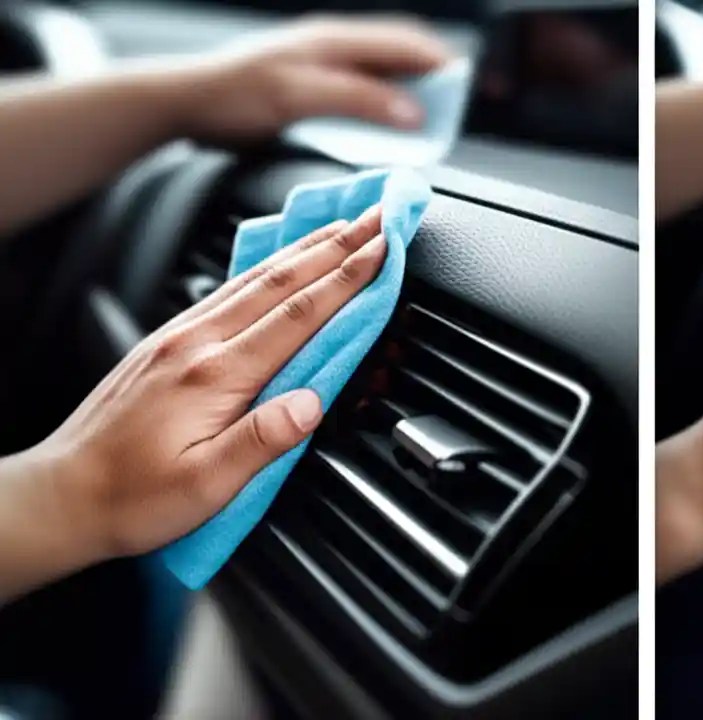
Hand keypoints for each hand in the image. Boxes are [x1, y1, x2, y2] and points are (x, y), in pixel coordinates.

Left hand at [6, 210, 386, 589]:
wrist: (64, 494)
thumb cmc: (133, 498)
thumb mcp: (205, 486)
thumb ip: (262, 440)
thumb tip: (313, 403)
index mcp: (215, 375)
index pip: (298, 314)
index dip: (348, 279)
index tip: (383, 248)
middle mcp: (197, 343)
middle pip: (281, 280)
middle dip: (336, 245)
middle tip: (377, 216)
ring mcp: (179, 337)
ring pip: (254, 277)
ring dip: (306, 248)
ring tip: (343, 227)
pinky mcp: (168, 342)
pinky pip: (229, 289)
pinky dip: (268, 267)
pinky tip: (281, 261)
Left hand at [169, 16, 451, 142]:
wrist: (183, 102)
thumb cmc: (234, 96)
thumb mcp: (300, 98)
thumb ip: (359, 101)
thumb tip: (412, 111)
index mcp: (334, 40)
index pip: (405, 43)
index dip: (440, 64)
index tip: (467, 92)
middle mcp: (332, 45)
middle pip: (399, 54)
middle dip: (430, 79)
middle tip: (452, 112)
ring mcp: (321, 62)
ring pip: (381, 71)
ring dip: (407, 92)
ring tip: (426, 122)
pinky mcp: (310, 84)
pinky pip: (361, 88)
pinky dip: (382, 104)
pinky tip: (382, 125)